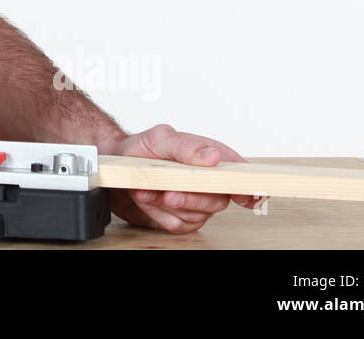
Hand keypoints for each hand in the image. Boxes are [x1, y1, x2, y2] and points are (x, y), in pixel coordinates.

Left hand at [98, 123, 263, 233]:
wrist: (114, 167)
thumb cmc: (139, 149)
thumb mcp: (158, 138)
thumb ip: (186, 146)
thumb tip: (214, 156)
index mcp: (208, 157)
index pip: (239, 172)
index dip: (249, 185)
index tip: (247, 195)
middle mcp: (206, 181)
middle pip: (219, 200)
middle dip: (192, 198)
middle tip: (168, 192)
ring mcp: (195, 201)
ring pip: (197, 215)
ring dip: (167, 205)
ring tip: (146, 189)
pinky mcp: (179, 218)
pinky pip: (179, 225)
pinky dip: (159, 214)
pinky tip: (147, 199)